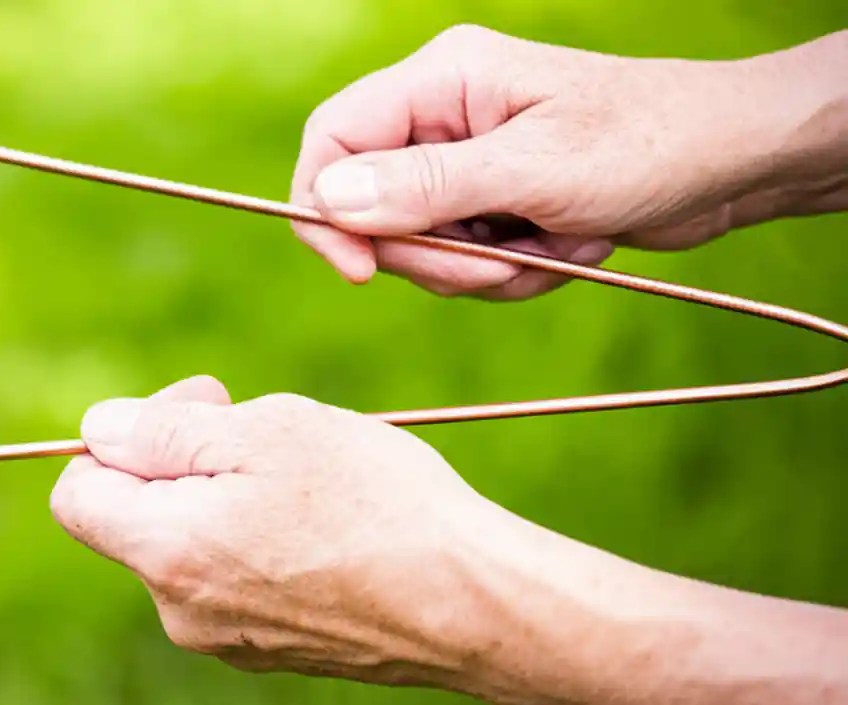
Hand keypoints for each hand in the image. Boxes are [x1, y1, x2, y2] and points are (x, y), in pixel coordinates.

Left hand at [49, 375, 499, 686]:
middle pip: (138, 515)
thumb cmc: (376, 503)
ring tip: (305, 477)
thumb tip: (98, 430)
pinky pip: (235, 576)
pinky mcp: (269, 648)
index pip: (77, 493)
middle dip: (183, 459)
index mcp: (165, 551)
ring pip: (192, 541)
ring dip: (226, 495)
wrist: (470, 603)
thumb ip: (163, 432)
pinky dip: (259, 538)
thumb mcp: (266, 432)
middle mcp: (180, 609)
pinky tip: (325, 521)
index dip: (120, 437)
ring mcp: (226, 638)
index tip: (197, 407)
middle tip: (259, 426)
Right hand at [291, 26, 847, 298]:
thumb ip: (426, 186)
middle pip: (371, 208)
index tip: (361, 270)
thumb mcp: (533, 169)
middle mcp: (441, 117)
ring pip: (419, 245)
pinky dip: (508, 272)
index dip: (326, 209)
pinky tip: (562, 248)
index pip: (332, 140)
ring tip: (552, 248)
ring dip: (481, 268)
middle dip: (432, 255)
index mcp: (440, 81)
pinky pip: (463, 260)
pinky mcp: (491, 201)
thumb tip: (330, 201)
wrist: (730, 163)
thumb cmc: (645, 143)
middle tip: (500, 264)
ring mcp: (465, 162)